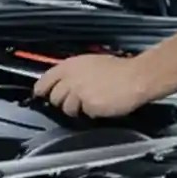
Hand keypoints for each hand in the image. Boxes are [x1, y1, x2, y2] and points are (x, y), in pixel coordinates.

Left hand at [33, 54, 157, 117]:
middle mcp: (71, 78)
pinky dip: (91, 112)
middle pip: (55, 97)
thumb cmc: (120, 69)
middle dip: (63, 101)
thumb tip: (65, 83)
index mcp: (71, 65)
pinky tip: (102, 105)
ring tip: (93, 101)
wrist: (136, 77)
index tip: (40, 93)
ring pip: (67, 108)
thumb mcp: (92, 63)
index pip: (46, 79)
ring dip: (77, 108)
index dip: (42, 88)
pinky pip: (84, 114)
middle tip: (76, 100)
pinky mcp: (88, 106)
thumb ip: (75, 73)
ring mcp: (79, 93)